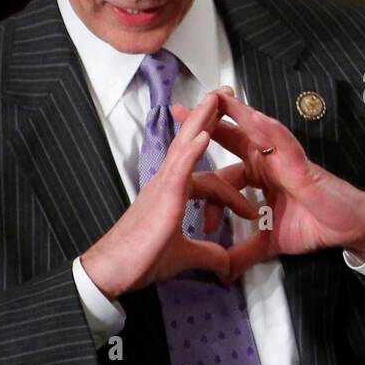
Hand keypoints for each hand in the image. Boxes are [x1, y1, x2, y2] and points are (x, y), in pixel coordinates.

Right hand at [81, 91, 259, 298]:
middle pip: (191, 141)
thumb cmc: (142, 260)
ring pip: (185, 144)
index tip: (250, 212)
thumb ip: (207, 255)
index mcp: (173, 193)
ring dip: (202, 119)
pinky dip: (193, 149)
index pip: (209, 182)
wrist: (114, 270)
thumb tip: (225, 265)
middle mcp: (168, 181)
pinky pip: (180, 166)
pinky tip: (205, 134)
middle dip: (208, 117)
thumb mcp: (185, 255)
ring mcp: (164, 184)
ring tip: (218, 97)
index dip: (231, 194)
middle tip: (225, 93)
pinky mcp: (163, 195)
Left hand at [172, 89, 364, 278]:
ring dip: (232, 112)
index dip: (202, 170)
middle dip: (205, 122)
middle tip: (178, 110)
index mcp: (259, 176)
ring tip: (210, 98)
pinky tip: (247, 114)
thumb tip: (223, 271)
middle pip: (232, 136)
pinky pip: (279, 138)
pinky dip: (262, 126)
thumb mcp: (268, 243)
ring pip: (254, 129)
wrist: (345, 228)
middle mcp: (268, 161)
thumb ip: (244, 253)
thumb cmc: (313, 226)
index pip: (224, 167)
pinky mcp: (298, 159)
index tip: (180, 172)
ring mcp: (283, 157)